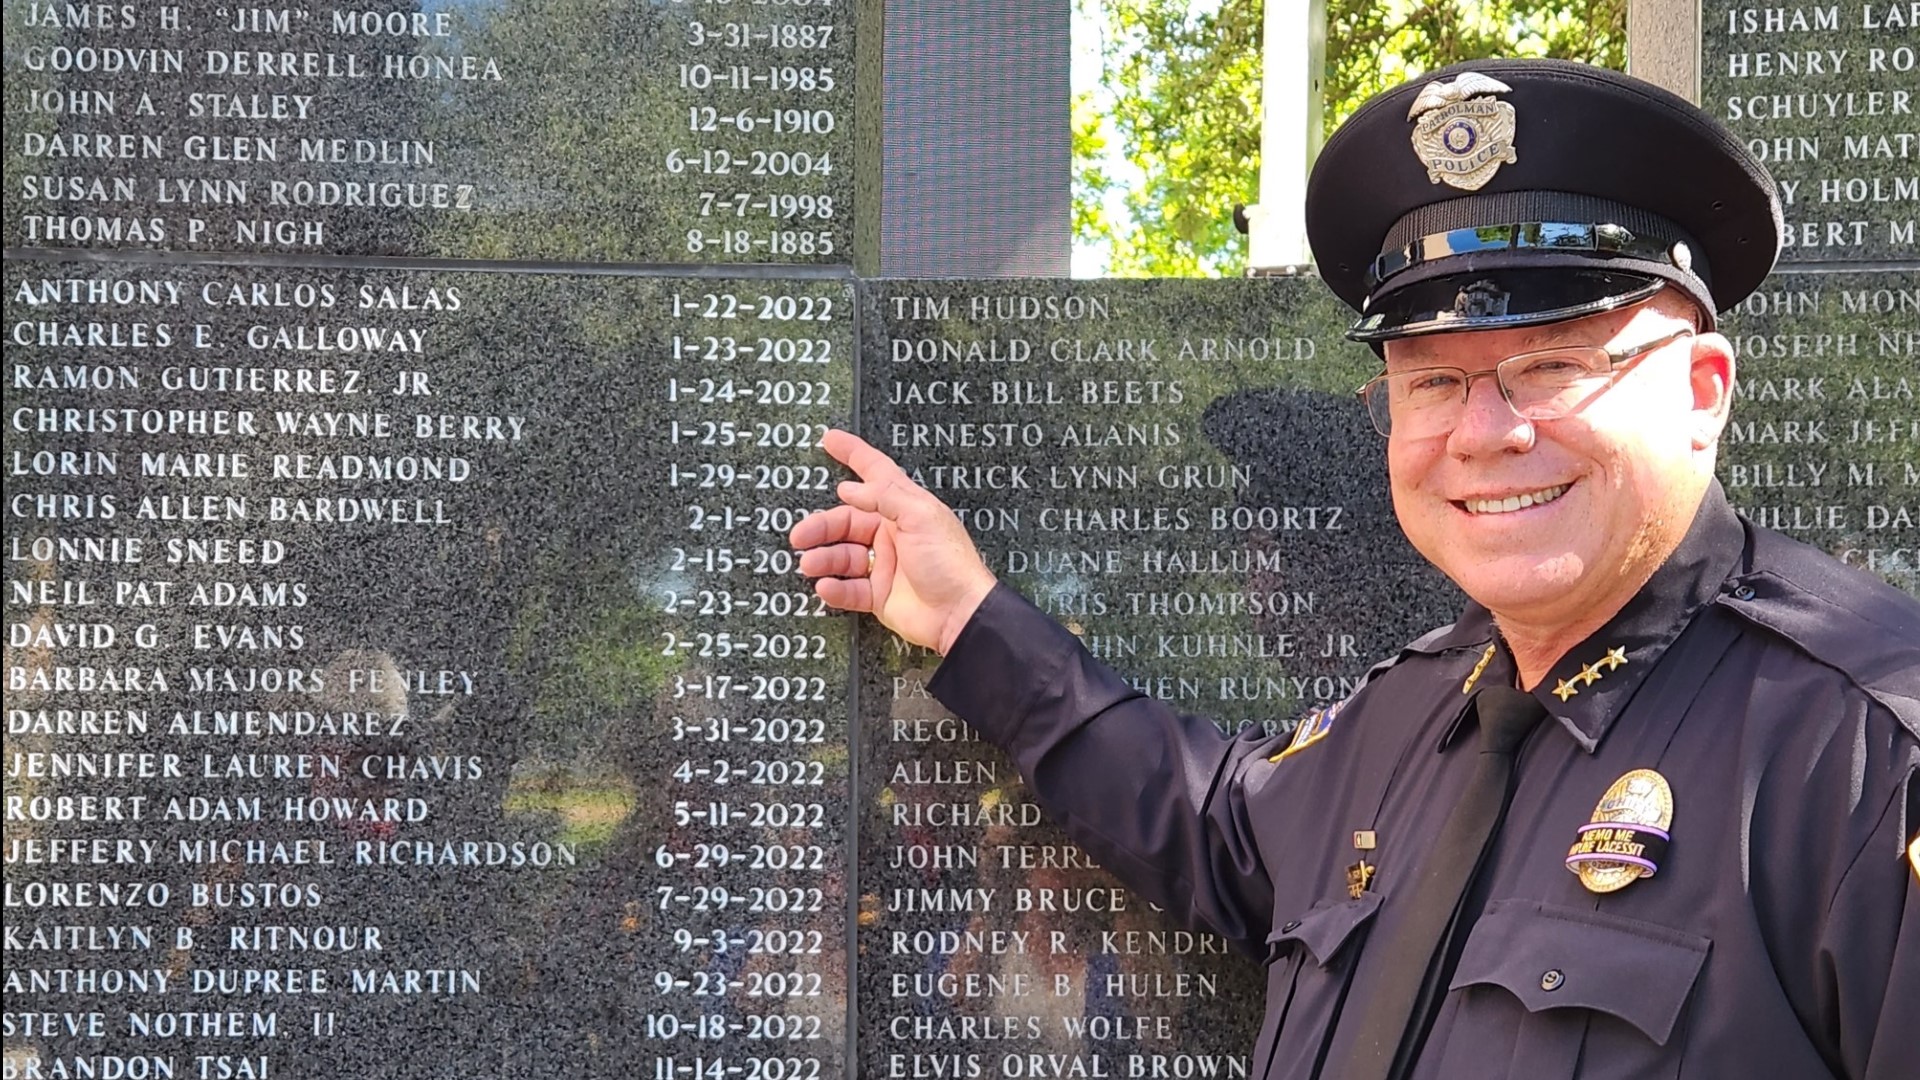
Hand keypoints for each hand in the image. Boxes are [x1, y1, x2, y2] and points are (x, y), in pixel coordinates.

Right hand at [789, 430, 996, 653]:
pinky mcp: (879, 595)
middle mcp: (891, 533)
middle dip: (821, 527)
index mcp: (904, 509)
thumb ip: (885, 497)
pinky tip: (827, 588)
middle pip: (846, 522)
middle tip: (799, 536)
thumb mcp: (921, 517)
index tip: (829, 439)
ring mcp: (884, 565)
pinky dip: (834, 589)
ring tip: (810, 565)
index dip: (853, 454)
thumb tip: (850, 488)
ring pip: (842, 556)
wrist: (960, 614)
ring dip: (823, 559)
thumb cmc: (950, 562)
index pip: (875, 473)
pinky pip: (849, 589)